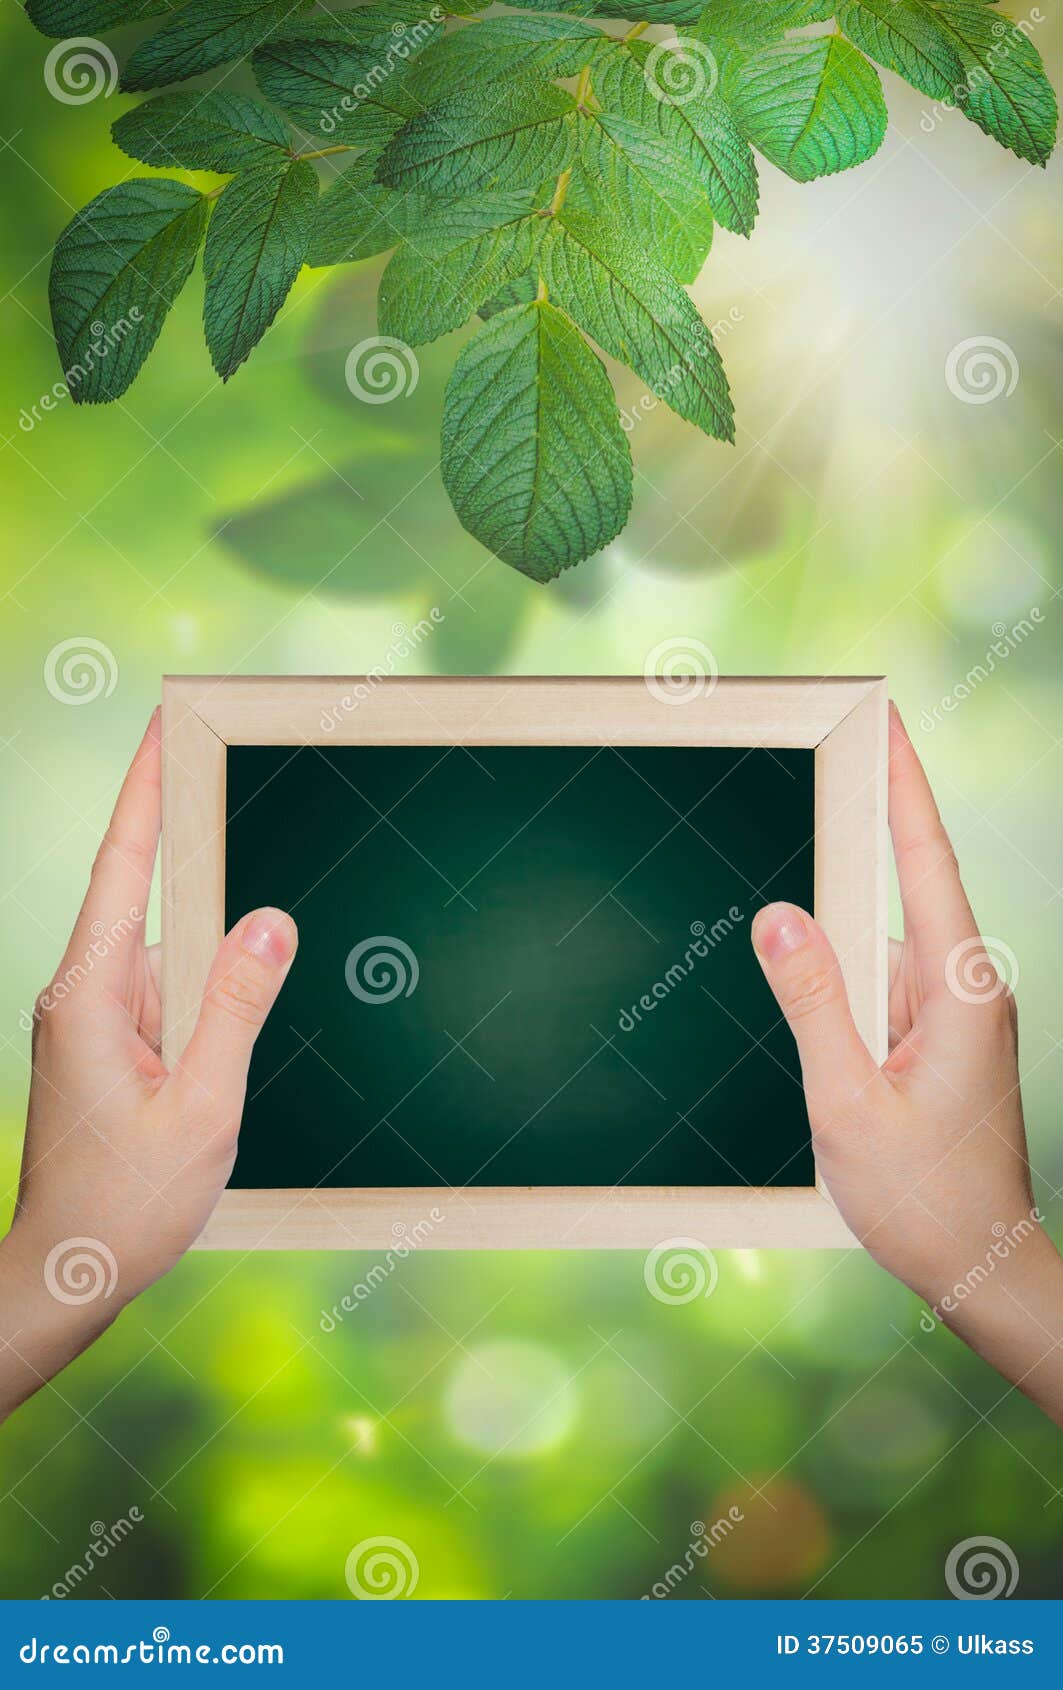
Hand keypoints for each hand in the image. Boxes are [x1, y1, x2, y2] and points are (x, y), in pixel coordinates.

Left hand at [0, 710, 296, 1421]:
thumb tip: (269, 920)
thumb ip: (236, 1008)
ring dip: (202, 922)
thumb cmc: (123, 1206)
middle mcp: (84, 994)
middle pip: (144, 894)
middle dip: (187, 836)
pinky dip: (201, 975)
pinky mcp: (110, 1048)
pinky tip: (234, 990)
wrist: (65, 1277)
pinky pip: (164, 988)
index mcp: (92, 994)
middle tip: (225, 770)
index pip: (123, 868)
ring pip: (160, 946)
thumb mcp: (200, 1107)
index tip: (166, 727)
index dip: (147, 792)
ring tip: (241, 891)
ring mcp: (95, 1022)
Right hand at [751, 702, 1062, 1426]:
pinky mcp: (938, 1040)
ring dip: (837, 960)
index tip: (887, 721)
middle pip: (899, 894)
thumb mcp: (848, 1101)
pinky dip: (845, 997)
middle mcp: (964, 990)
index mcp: (957, 991)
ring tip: (818, 1009)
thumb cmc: (924, 1199)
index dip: (904, 785)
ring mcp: (953, 1015)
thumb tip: (777, 916)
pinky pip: (881, 992)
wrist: (983, 1268)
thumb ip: (811, 1003)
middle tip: (806, 805)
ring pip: (881, 951)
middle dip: (848, 856)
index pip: (926, 861)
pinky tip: (827, 1047)